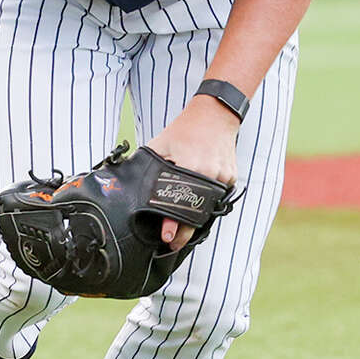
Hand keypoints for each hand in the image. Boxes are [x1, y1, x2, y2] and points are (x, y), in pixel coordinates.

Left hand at [142, 96, 240, 250]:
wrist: (215, 115)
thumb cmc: (182, 130)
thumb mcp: (160, 145)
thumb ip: (148, 167)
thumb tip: (128, 187)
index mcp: (190, 166)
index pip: (180, 203)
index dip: (173, 223)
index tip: (167, 238)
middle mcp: (210, 174)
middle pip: (197, 213)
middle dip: (184, 231)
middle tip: (172, 243)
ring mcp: (223, 177)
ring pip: (208, 207)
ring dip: (195, 218)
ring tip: (182, 227)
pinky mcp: (231, 178)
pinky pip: (217, 197)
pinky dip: (205, 201)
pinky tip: (196, 201)